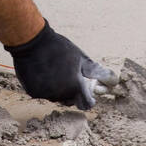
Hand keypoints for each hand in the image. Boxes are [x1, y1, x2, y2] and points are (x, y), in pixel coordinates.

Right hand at [4, 20, 118, 109]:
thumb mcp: (80, 57)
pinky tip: (42, 72)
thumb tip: (113, 80)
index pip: (86, 104)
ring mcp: (46, 94)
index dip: (88, 98)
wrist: (31, 41)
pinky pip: (43, 93)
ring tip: (54, 71)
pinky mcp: (33, 92)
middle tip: (67, 75)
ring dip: (58, 89)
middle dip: (72, 92)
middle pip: (70, 101)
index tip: (85, 90)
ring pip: (56, 97)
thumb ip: (96, 72)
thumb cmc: (59, 48)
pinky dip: (44, 86)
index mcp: (75, 87)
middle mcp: (60, 95)